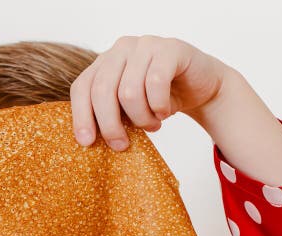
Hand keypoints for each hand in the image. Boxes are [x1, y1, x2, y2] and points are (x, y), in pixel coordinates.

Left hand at [70, 35, 228, 149]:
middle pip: (102, 91)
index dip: (81, 115)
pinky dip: (159, 106)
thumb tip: (87, 141)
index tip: (87, 143)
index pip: (82, 87)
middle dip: (110, 125)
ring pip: (129, 92)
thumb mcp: (127, 109)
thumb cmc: (158, 99)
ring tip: (152, 125)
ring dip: (141, 118)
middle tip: (122, 145)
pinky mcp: (169, 49)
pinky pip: (155, 83)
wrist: (200, 86)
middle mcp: (120, 49)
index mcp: (104, 62)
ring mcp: (144, 45)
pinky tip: (164, 112)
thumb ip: (108, 114)